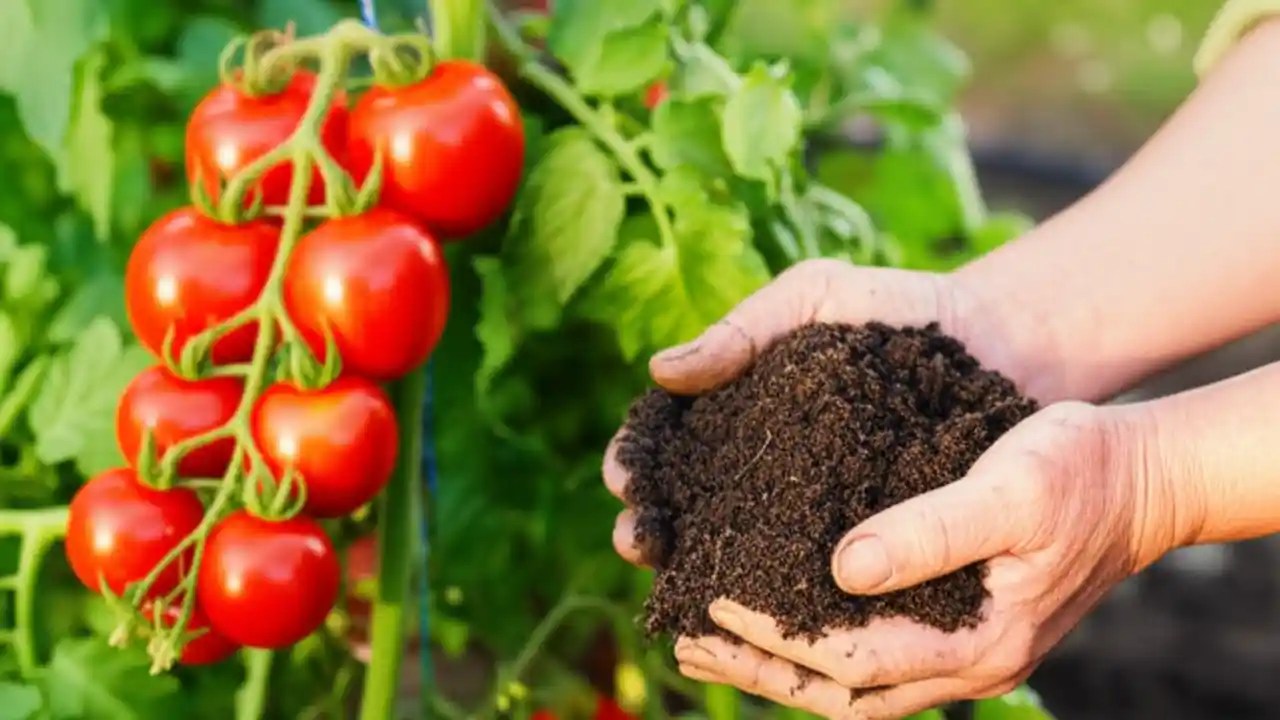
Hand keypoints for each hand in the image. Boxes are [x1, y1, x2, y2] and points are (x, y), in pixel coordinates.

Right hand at [603, 259, 1060, 564]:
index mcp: (736, 407)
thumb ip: (743, 328)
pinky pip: (809, 571)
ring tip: (677, 581)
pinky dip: (776, 590)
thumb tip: (659, 370)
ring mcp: (808, 509)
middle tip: (639, 540)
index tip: (625, 473)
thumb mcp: (814, 296)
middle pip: (685, 506)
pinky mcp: (862, 540)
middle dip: (650, 526)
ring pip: (736, 550)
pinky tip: (756, 605)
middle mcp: (761, 465)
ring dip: (696, 570)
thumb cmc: (896, 307)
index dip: (637, 460)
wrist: (999, 340)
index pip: (666, 442)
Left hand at [672, 401, 1169, 718]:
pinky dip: (814, 649)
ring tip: (706, 641)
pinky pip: (871, 658)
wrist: (1140, 479)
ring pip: (851, 686)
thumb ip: (931, 533)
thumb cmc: (1080, 472)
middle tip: (682, 639)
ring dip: (778, 667)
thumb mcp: (1011, 490)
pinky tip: (775, 618)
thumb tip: (841, 568)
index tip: (708, 597)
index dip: (773, 635)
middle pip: (839, 692)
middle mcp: (965, 665)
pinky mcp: (956, 628)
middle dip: (757, 670)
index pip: (849, 658)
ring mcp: (961, 653)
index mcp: (976, 642)